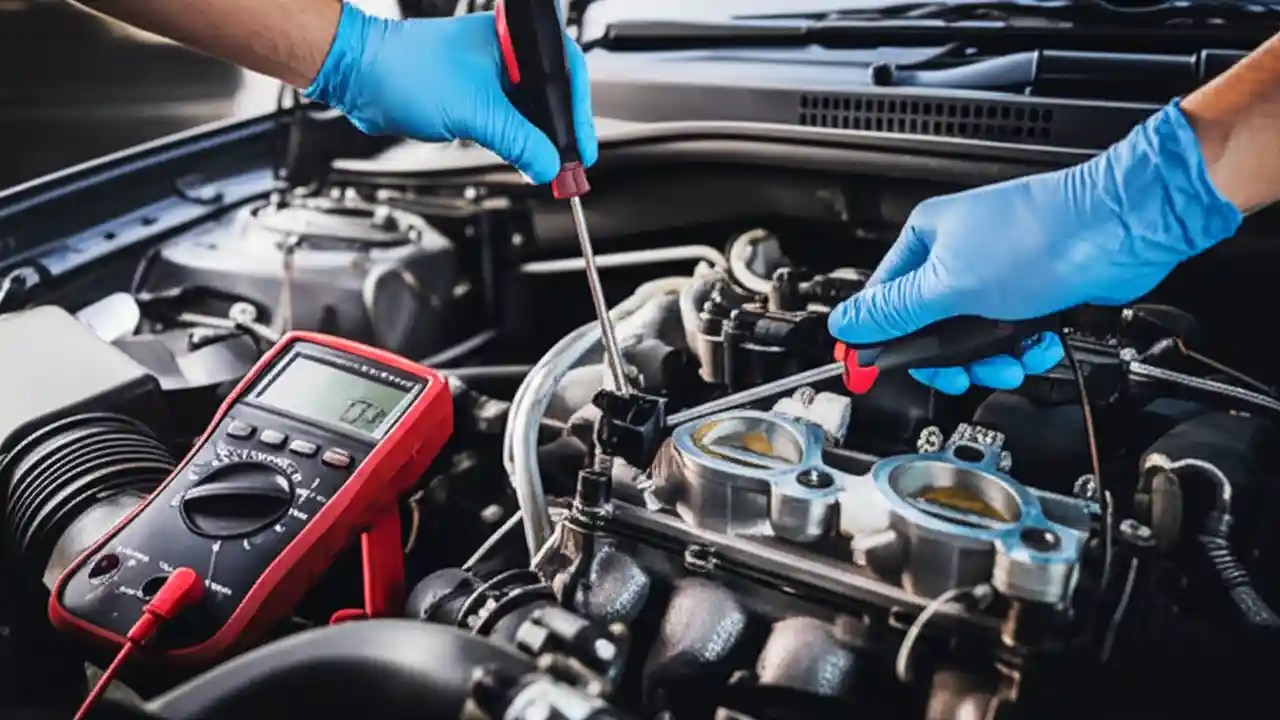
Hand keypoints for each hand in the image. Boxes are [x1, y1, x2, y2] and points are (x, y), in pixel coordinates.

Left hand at [303, 5, 596, 183]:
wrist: (360, 78)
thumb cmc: (405, 70)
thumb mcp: (475, 112)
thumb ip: (518, 141)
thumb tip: (548, 165)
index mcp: (511, 40)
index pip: (566, 74)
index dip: (578, 115)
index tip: (581, 149)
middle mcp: (503, 53)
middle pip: (549, 96)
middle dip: (557, 132)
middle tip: (566, 164)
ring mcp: (487, 74)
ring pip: (526, 111)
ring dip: (533, 138)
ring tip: (542, 164)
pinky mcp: (471, 94)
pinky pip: (504, 119)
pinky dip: (512, 139)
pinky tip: (517, 154)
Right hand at [828, 101, 1242, 394]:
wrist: (1120, 229)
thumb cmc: (1041, 238)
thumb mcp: (949, 286)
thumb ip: (894, 312)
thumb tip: (846, 326)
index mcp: (926, 240)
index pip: (883, 300)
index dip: (884, 340)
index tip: (879, 371)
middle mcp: (957, 253)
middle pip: (929, 327)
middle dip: (951, 358)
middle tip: (962, 372)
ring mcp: (996, 273)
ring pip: (972, 337)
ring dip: (991, 359)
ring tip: (1010, 361)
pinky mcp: (1031, 291)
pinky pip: (1011, 335)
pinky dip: (1024, 349)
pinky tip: (1037, 344)